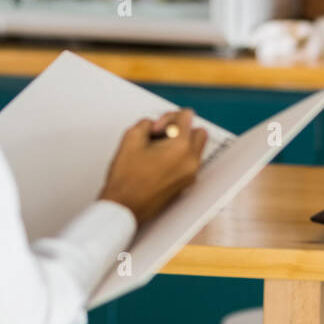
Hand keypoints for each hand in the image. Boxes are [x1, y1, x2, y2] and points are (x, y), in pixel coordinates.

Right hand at [98, 108, 208, 225]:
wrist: (125, 208)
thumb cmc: (126, 180)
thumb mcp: (130, 139)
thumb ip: (146, 123)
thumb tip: (153, 124)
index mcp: (181, 148)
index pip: (186, 115)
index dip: (167, 117)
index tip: (156, 128)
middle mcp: (191, 161)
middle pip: (198, 131)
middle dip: (180, 129)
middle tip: (161, 135)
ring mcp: (190, 174)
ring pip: (196, 147)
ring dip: (181, 143)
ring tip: (158, 150)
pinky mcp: (186, 184)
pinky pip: (190, 162)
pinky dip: (179, 157)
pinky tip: (159, 162)